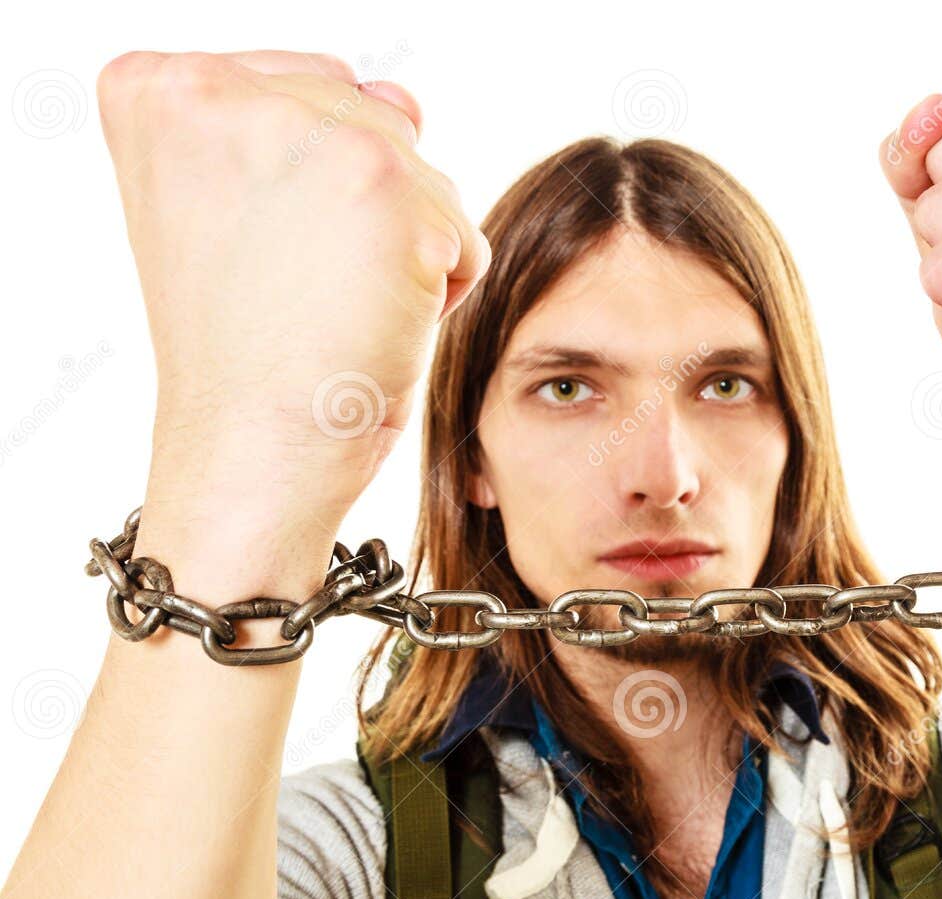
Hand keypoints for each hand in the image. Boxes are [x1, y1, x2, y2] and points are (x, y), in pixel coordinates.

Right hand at [97, 50, 490, 528]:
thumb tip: (402, 98)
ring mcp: (309, 133)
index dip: (309, 190)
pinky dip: (438, 292)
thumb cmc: (246, 346)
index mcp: (160, 88)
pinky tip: (371, 326)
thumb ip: (308, 126)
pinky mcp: (390, 188)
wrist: (253, 448)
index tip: (258, 254)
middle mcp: (222, 92)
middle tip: (295, 292)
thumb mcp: (243, 209)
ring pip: (421, 176)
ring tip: (329, 308)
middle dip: (361, 217)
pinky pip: (461, 233)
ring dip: (401, 254)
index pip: (305, 90)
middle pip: (368, 125)